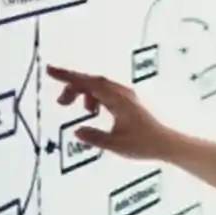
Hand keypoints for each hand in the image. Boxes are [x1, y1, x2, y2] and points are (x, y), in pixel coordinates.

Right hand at [46, 64, 176, 158]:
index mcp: (118, 99)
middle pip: (92, 81)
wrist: (165, 143)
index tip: (50, 70)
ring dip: (83, 93)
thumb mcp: (115, 144)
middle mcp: (122, 94)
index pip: (89, 82)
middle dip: (73, 87)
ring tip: (78, 110)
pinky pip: (104, 93)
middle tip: (61, 103)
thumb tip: (76, 130)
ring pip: (98, 87)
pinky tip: (91, 111)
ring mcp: (125, 96)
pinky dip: (93, 98)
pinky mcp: (126, 102)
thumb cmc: (143, 144)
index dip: (68, 76)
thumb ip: (95, 137)